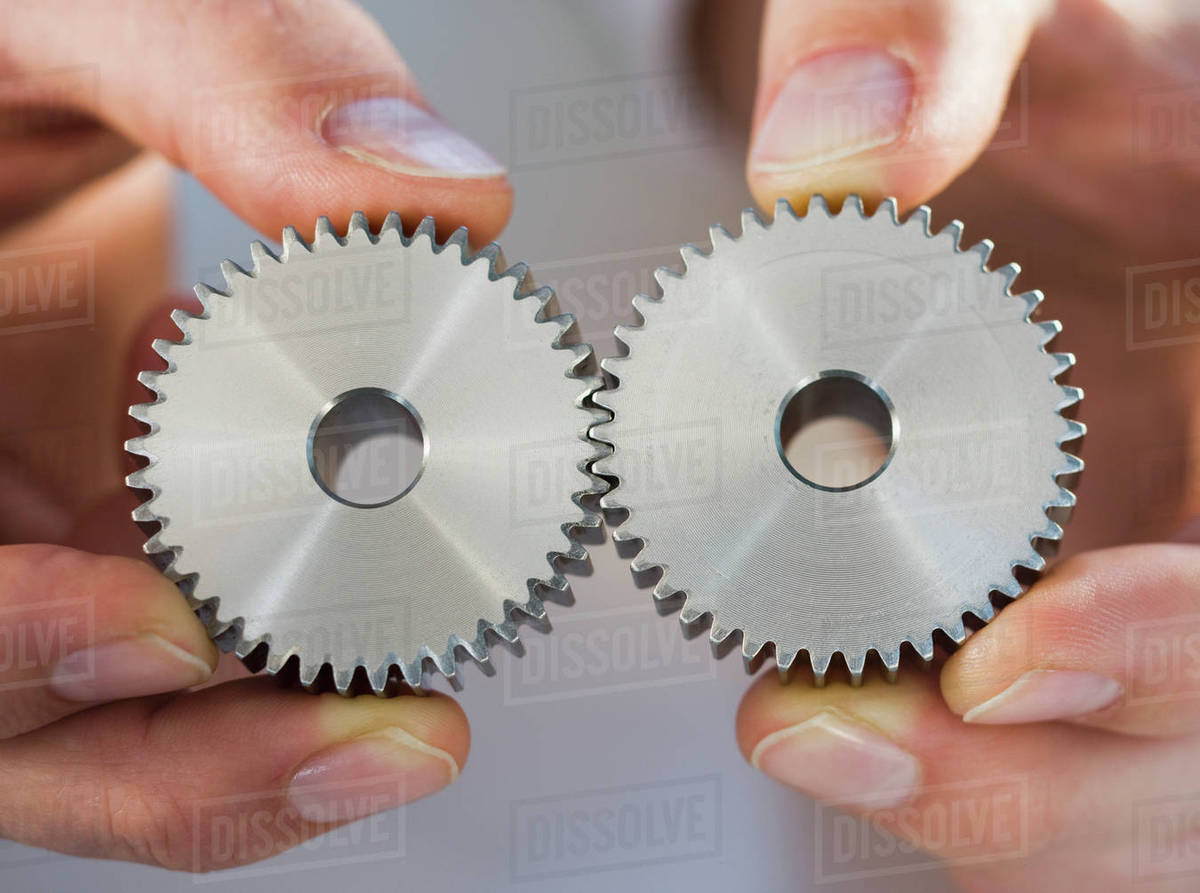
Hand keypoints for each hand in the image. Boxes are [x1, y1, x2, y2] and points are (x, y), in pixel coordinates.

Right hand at [0, 0, 509, 870]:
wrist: (41, 70)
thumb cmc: (15, 45)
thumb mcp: (79, 13)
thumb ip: (237, 73)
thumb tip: (444, 195)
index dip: (13, 643)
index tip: (166, 631)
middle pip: (17, 723)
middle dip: (186, 759)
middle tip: (376, 740)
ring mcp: (33, 535)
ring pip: (112, 721)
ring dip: (257, 743)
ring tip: (409, 730)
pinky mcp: (117, 539)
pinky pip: (192, 650)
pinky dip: (285, 666)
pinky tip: (386, 624)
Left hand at [725, 1, 1199, 888]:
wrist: (1031, 121)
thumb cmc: (1059, 67)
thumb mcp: (1026, 3)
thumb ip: (939, 29)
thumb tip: (823, 154)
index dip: (1179, 640)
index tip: (1005, 655)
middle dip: (1041, 784)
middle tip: (830, 735)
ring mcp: (1174, 582)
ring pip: (1138, 791)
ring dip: (984, 804)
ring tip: (805, 738)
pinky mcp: (1087, 618)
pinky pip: (1055, 761)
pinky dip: (953, 778)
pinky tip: (833, 727)